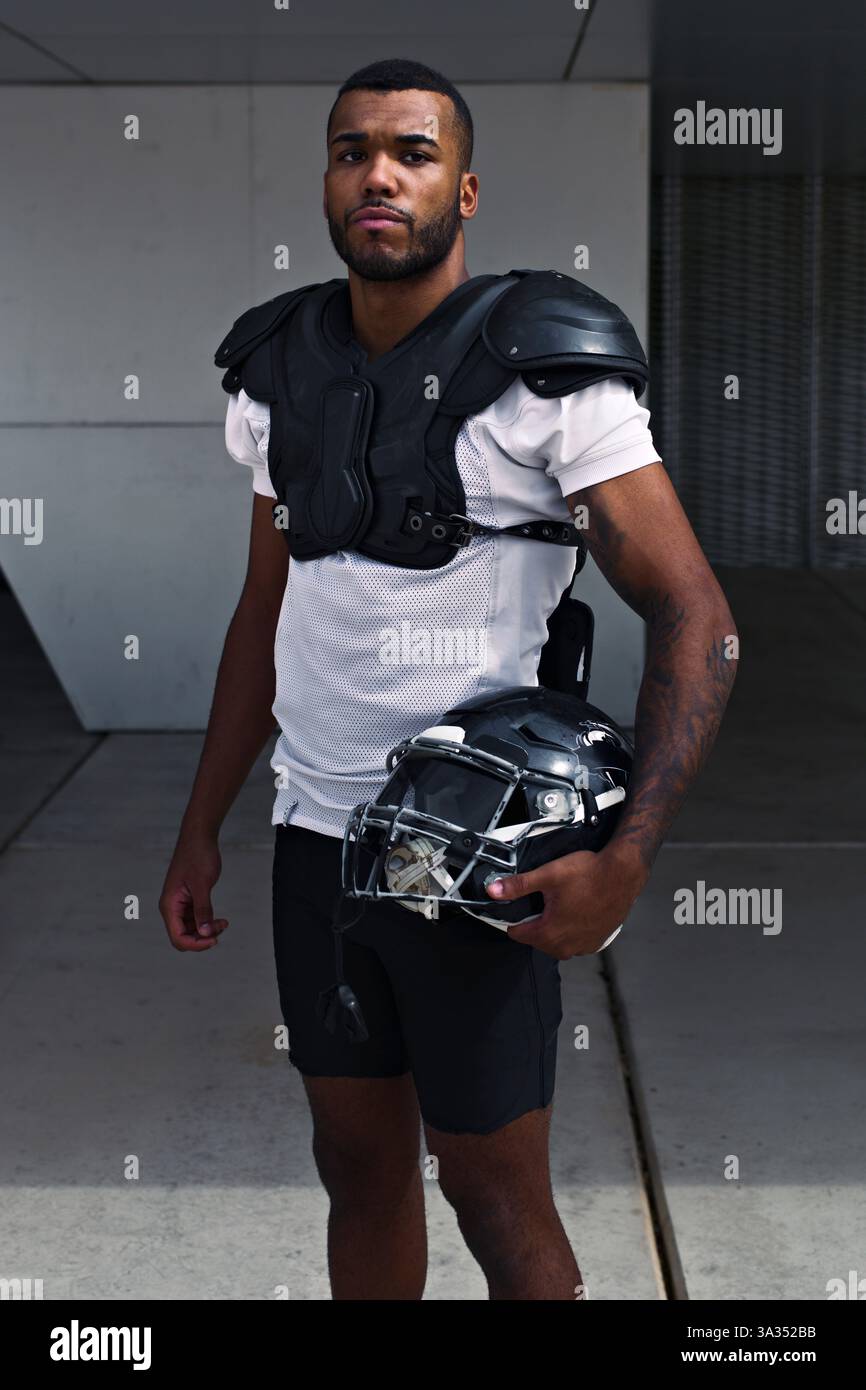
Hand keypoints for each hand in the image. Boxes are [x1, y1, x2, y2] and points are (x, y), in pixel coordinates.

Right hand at [159, 830, 228, 951]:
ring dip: (207, 931)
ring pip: (191, 929)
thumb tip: (204, 933)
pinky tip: (220, 919)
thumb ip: (203, 910)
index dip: (196, 944)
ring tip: (224, 923)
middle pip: (183, 936)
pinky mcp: (189, 900)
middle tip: (221, 928)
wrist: (199, 837)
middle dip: (202, 938)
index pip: (178, 937)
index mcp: (169, 905)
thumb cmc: (197, 855)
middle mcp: (172, 907)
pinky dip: (207, 922)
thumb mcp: (202, 884)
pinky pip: (196, 919)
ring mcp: (180, 904)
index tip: (214, 939)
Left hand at [485, 843, 647, 958]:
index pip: (517, 933)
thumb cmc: (590, 874)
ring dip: (554, 926)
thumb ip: (518, 885)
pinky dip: (572, 929)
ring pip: (556, 941)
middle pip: (536, 938)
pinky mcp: (596, 943)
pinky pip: (574, 941)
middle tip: (545, 899)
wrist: (623, 874)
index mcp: (549, 933)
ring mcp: (583, 946)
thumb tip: (493, 890)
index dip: (514, 917)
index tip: (520, 904)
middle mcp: (566, 946)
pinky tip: (577, 910)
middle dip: (536, 920)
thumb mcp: (548, 875)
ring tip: (562, 903)